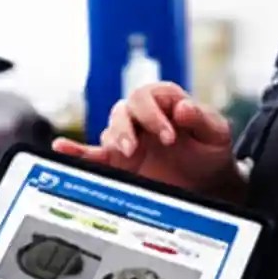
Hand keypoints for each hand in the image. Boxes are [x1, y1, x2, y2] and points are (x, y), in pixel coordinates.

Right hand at [53, 82, 241, 198]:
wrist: (207, 183)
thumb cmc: (210, 151)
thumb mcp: (216, 134)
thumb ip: (202, 119)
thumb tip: (183, 108)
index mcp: (164, 101)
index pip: (150, 96)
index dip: (155, 113)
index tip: (170, 135)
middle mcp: (141, 116)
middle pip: (124, 110)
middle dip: (129, 127)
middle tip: (138, 147)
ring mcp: (128, 137)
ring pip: (110, 130)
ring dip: (115, 140)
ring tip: (125, 153)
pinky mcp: (117, 160)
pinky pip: (92, 153)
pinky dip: (76, 151)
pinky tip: (61, 148)